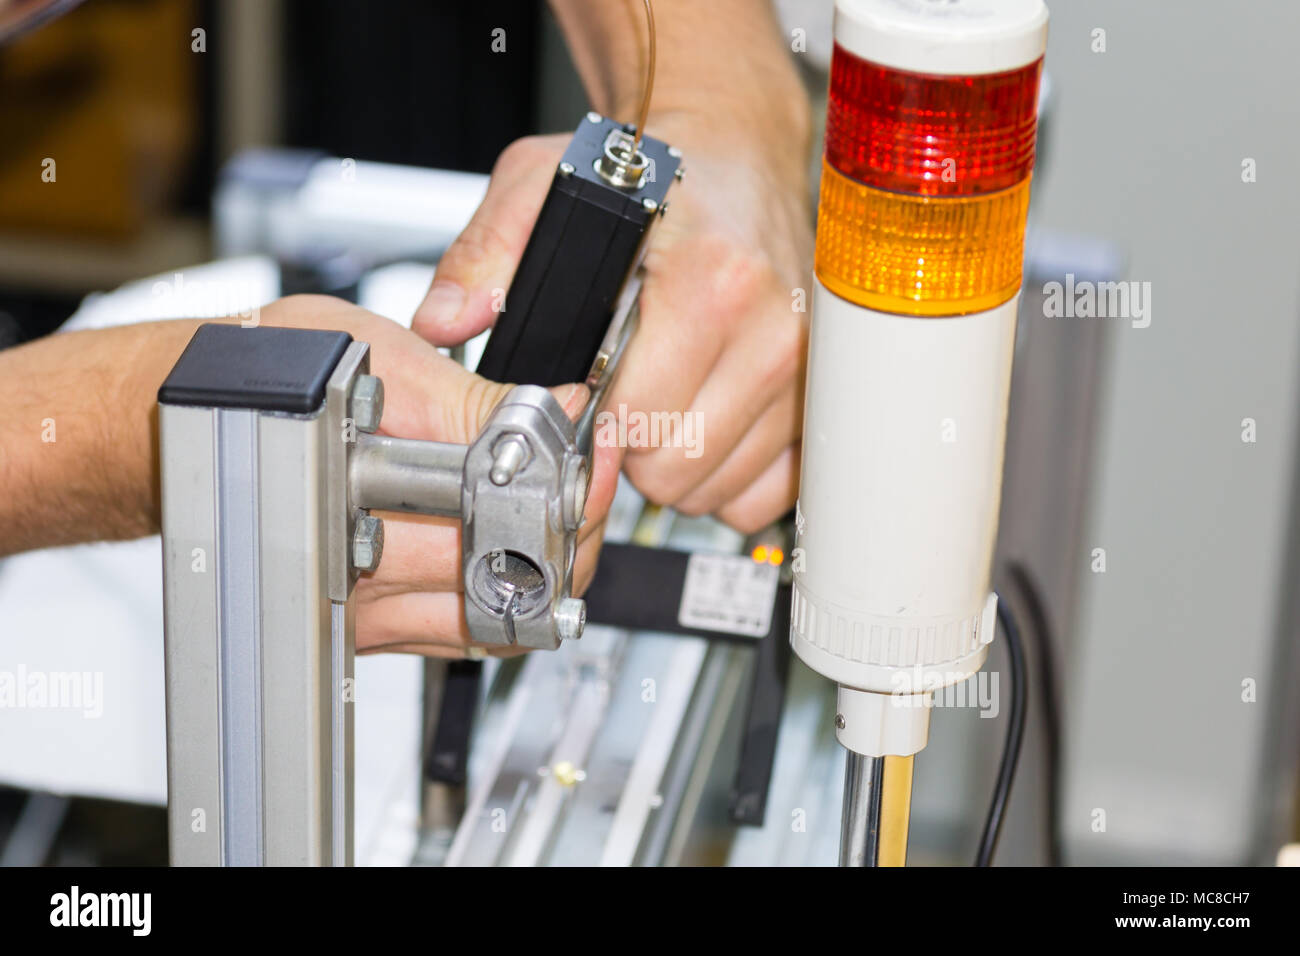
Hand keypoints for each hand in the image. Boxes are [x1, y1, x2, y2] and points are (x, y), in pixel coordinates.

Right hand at [259, 296, 618, 656]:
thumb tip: (560, 407)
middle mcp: (366, 565)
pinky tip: (527, 549)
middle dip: (578, 528)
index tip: (600, 454)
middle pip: (521, 575)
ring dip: (553, 566)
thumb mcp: (380, 357)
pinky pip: (471, 631)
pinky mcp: (375, 627)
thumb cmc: (267, 377)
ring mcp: (371, 606)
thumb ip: (478, 395)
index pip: (510, 508)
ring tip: (566, 512)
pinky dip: (514, 593)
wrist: (199, 425)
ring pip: (506, 615)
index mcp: (372, 491)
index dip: (576, 484)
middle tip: (593, 482)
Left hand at [411, 113, 813, 533]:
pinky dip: (728, 477)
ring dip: (677, 465)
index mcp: (710, 283)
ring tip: (664, 401)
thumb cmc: (653, 173)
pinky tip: (705, 425)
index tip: (584, 396)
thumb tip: (446, 321)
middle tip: (621, 399)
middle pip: (677, 470)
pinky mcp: (821, 403)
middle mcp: (772, 332)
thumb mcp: (545, 183)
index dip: (592, 425)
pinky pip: (765, 495)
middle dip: (632, 451)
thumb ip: (488, 254)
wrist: (736, 152)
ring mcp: (807, 373)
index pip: (639, 423)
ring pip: (718, 491)